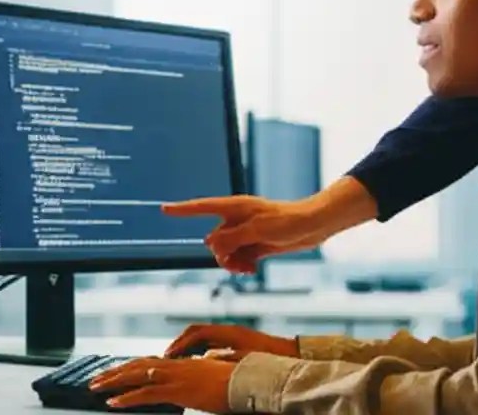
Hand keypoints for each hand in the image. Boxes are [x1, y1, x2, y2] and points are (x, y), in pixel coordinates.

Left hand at [88, 357, 235, 412]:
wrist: (250, 380)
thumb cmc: (238, 380)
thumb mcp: (216, 375)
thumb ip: (204, 370)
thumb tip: (202, 367)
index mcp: (186, 363)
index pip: (151, 362)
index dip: (132, 366)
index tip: (117, 371)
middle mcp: (178, 365)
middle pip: (138, 365)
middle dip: (115, 372)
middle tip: (97, 379)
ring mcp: (177, 377)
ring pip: (136, 375)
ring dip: (113, 381)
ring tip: (96, 387)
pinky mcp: (178, 391)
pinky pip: (146, 394)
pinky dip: (127, 398)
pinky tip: (113, 402)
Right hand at [164, 176, 378, 273]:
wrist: (313, 226)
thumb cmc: (288, 221)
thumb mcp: (258, 230)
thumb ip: (232, 237)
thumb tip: (211, 245)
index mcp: (235, 207)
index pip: (202, 207)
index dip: (182, 210)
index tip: (164, 210)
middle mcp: (237, 219)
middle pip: (214, 239)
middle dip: (222, 254)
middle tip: (237, 262)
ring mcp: (246, 232)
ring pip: (226, 252)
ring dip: (232, 263)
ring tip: (247, 269)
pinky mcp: (255, 244)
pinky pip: (238, 258)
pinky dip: (242, 266)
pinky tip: (252, 270)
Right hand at [164, 323, 297, 359]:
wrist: (292, 355)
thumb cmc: (271, 358)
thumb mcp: (245, 360)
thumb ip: (223, 359)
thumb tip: (203, 359)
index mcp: (229, 332)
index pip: (197, 332)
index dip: (181, 343)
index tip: (169, 355)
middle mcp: (230, 330)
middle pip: (197, 332)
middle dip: (181, 343)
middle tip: (167, 357)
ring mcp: (234, 335)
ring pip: (204, 337)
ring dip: (190, 347)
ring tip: (178, 361)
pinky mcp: (238, 342)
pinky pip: (212, 343)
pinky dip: (200, 350)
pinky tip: (198, 363)